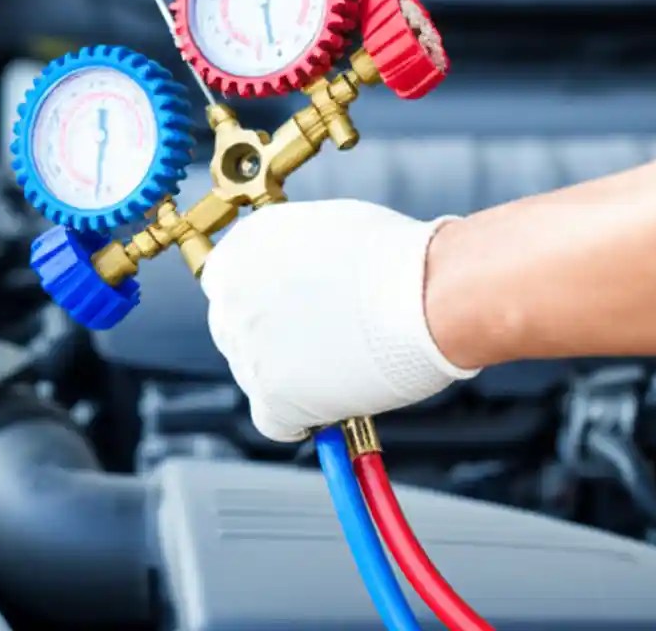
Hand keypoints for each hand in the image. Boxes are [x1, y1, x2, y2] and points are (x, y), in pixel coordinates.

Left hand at [202, 200, 478, 441]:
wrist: (429, 294)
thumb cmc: (398, 259)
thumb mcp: (330, 233)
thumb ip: (297, 258)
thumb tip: (300, 279)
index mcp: (243, 246)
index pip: (227, 282)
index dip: (260, 301)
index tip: (285, 312)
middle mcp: (232, 296)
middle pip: (235, 331)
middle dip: (270, 339)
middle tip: (316, 343)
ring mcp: (248, 348)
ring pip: (256, 377)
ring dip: (289, 377)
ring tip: (344, 366)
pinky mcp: (272, 396)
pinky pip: (275, 422)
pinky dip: (301, 420)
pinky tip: (331, 406)